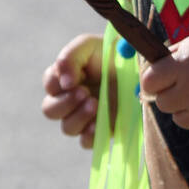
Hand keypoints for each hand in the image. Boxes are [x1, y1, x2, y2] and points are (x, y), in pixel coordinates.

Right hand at [41, 34, 104, 149]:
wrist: (138, 68)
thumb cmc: (110, 55)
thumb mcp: (89, 46)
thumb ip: (70, 56)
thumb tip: (64, 83)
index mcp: (64, 79)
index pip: (50, 84)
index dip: (56, 83)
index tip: (72, 81)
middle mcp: (70, 101)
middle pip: (50, 110)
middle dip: (65, 103)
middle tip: (84, 93)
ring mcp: (84, 118)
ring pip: (67, 128)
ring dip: (78, 117)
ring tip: (95, 103)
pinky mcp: (100, 131)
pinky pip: (86, 142)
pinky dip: (89, 135)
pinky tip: (99, 124)